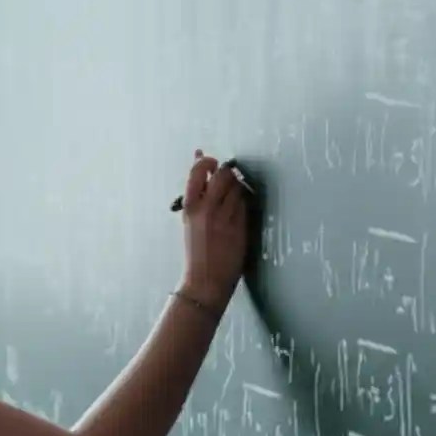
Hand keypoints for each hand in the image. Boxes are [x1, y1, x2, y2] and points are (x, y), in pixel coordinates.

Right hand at [178, 149, 249, 310]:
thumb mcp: (190, 218)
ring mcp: (224, 218)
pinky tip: (237, 217)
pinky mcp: (240, 227)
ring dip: (238, 190)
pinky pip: (245, 206)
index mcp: (189, 207)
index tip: (213, 165)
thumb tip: (199, 155)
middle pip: (223, 175)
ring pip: (238, 189)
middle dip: (228, 175)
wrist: (205, 280)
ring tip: (231, 205)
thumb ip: (197, 190)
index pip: (199, 170)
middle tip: (228, 184)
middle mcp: (207, 209)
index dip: (207, 162)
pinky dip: (244, 206)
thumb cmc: (196, 249)